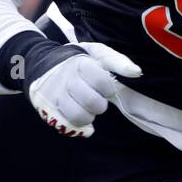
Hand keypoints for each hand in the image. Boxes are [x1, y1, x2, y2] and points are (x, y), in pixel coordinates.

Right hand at [27, 42, 142, 137]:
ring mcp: (54, 95)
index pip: (102, 82)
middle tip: (96, 99)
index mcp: (80, 64)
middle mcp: (65, 80)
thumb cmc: (79, 60)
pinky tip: (81, 122)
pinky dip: (77, 128)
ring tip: (86, 109)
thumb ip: (118, 61)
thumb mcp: (98, 53)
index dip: (108, 88)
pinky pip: (65, 126)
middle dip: (99, 104)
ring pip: (78, 117)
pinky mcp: (46, 109)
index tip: (103, 86)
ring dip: (88, 117)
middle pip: (92, 102)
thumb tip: (137, 72)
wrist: (43, 62)